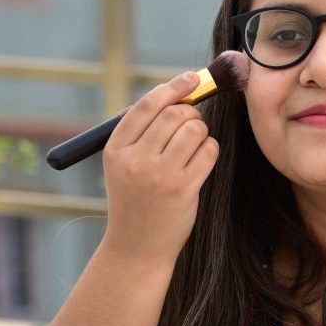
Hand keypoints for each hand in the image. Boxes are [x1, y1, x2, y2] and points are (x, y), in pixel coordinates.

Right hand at [101, 71, 218, 260]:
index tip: (191, 79)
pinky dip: (210, 150)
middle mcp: (135, 160)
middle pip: (175, 114)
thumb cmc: (135, 199)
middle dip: (191, 112)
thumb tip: (178, 92)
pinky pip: (208, 151)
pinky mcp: (183, 189)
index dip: (172, 87)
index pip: (147, 105)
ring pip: (194, 130)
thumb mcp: (123, 165)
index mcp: (116, 149)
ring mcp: (159, 175)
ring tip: (194, 146)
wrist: (136, 247)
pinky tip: (201, 161)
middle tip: (192, 123)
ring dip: (202, 132)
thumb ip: (142, 131)